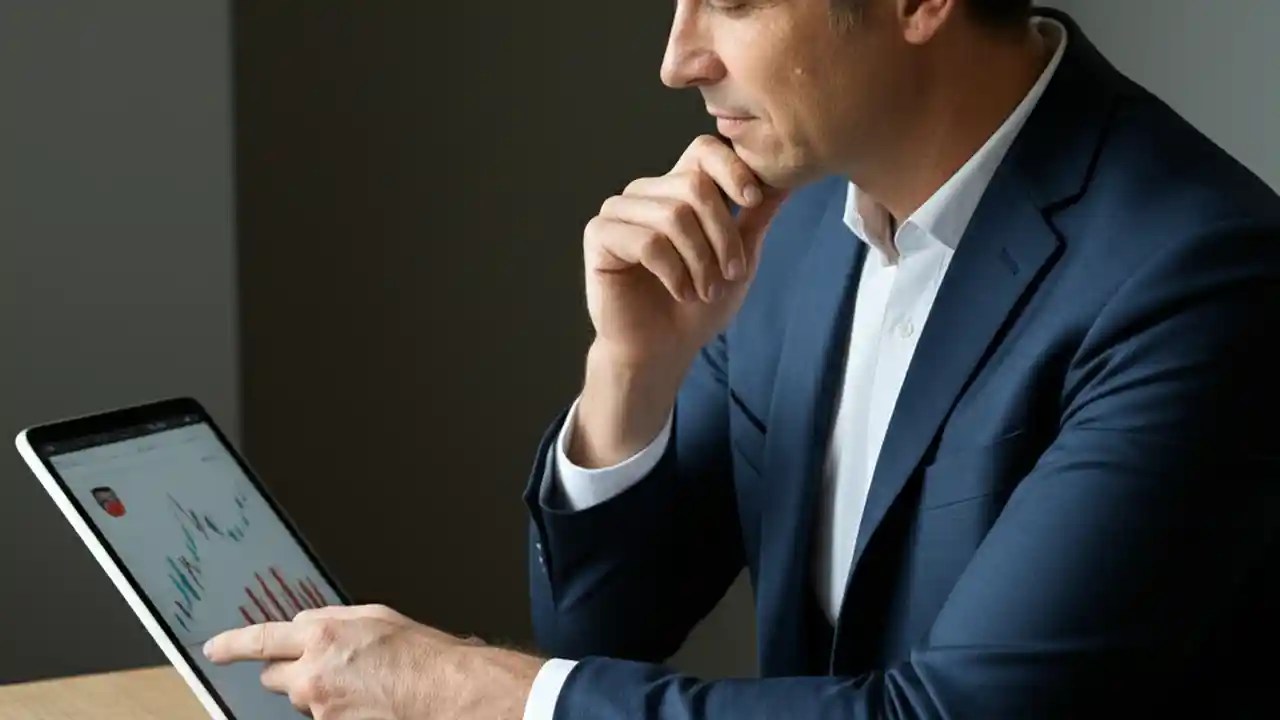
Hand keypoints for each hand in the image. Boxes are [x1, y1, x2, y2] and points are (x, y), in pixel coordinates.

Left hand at [202, 604, 541, 719]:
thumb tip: (308, 625)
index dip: (232, 644)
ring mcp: (320, 706)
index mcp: (322, 636)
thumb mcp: (376, 617)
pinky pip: (321, 716)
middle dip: (289, 670)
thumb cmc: (421, 655)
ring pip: (300, 697)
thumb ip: (333, 620)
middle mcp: (314, 673)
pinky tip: (365, 700)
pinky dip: (336, 708)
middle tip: (321, 668)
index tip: (214, 649)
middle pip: (273, 674)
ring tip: (359, 685)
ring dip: (317, 691)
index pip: (260, 638)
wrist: (443, 693)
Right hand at [568, 136, 788, 466]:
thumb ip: (757, 217)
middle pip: (694, 185)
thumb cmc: (697, 307)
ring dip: (700, 261)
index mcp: (677, 190)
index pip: (703, 150)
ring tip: (705, 291)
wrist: (662, 351)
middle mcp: (646, 193)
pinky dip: (674, 272)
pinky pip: (647, 242)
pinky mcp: (600, 236)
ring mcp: (619, 211)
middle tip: (730, 274)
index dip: (732, 169)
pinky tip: (680, 292)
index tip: (753, 201)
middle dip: (722, 234)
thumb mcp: (740, 258)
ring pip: (673, 215)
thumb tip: (788, 178)